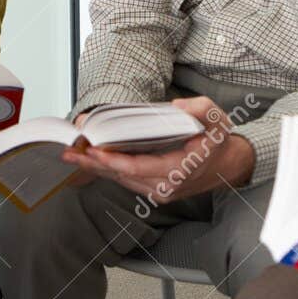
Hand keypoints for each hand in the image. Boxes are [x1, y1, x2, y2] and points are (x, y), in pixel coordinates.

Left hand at [63, 96, 254, 202]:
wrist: (227, 165)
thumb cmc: (217, 141)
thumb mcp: (217, 118)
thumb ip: (201, 109)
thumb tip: (176, 107)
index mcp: (179, 169)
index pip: (140, 167)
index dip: (114, 161)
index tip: (94, 150)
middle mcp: (166, 186)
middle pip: (123, 175)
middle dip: (94, 163)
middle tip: (70, 152)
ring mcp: (158, 190)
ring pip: (120, 180)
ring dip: (95, 168)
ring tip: (72, 155)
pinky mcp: (152, 189)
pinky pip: (125, 180)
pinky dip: (106, 170)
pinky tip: (89, 160)